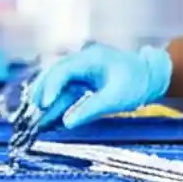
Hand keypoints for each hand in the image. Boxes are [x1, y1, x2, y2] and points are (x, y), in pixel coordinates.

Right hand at [29, 44, 172, 128]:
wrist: (152, 76)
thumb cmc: (137, 83)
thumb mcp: (117, 98)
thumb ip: (91, 108)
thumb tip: (67, 123)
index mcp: (90, 59)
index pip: (63, 71)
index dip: (50, 87)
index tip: (44, 105)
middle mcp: (82, 62)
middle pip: (54, 74)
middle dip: (41, 92)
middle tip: (31, 111)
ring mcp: (82, 71)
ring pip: (57, 84)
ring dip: (47, 100)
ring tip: (34, 118)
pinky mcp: (84, 82)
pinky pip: (66, 92)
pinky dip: (57, 104)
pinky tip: (49, 118)